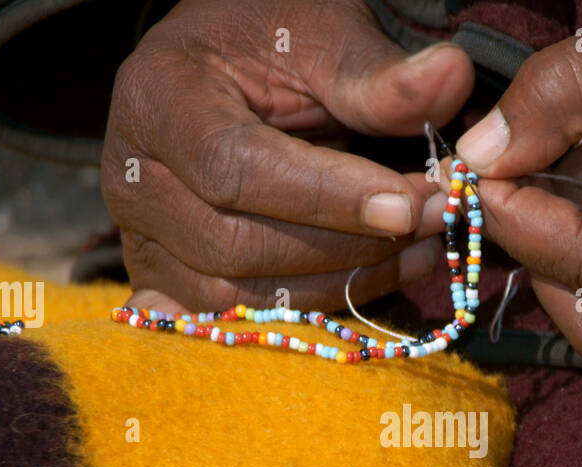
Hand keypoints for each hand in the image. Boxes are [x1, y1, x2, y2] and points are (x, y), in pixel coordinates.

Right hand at [102, 0, 474, 312]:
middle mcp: (131, 176)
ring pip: (238, 295)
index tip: (410, 204)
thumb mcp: (325, 34)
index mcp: (158, 98)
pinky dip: (312, 307)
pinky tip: (372, 278)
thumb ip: (378, 75)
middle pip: (234, 245)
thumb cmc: (272, 40)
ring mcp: (141, 236)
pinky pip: (238, 317)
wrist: (226, 65)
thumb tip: (449, 80)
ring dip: (340, 286)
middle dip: (345, 247)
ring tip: (419, 252)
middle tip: (430, 223)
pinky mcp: (164, 276)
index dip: (326, 198)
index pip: (234, 168)